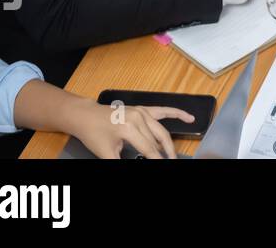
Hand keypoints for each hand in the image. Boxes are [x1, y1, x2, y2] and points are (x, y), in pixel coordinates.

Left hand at [58, 94, 191, 158]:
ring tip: (174, 155)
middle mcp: (138, 118)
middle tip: (170, 162)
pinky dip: (177, 114)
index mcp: (129, 128)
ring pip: (162, 130)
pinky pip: (163, 111)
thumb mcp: (105, 153)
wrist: (86, 116)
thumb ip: (120, 163)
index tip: (163, 165)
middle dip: (165, 154)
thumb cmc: (93, 134)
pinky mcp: (142, 109)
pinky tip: (189, 118)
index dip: (157, 160)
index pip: (149, 149)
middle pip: (157, 141)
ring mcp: (142, 112)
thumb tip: (135, 165)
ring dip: (169, 144)